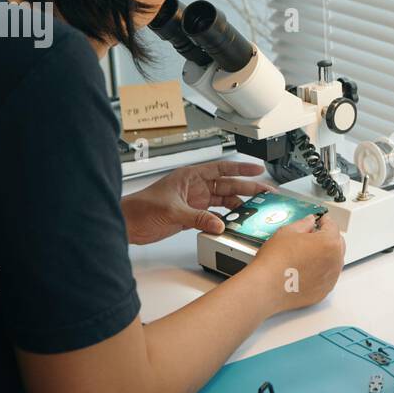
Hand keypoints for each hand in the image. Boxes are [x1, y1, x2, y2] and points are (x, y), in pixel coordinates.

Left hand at [121, 160, 271, 245]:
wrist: (128, 223)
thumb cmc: (141, 207)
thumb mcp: (173, 210)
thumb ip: (198, 218)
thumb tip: (219, 224)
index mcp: (190, 177)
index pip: (221, 169)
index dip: (241, 168)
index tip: (257, 169)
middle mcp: (195, 188)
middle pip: (227, 186)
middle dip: (246, 188)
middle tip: (265, 192)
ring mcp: (194, 203)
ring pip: (222, 202)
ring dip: (237, 206)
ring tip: (254, 210)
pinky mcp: (191, 217)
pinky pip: (214, 217)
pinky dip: (224, 220)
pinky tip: (233, 223)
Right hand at [249, 215, 343, 311]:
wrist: (266, 287)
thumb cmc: (275, 262)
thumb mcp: (287, 232)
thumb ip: (303, 224)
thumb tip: (309, 222)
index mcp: (329, 243)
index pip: (332, 226)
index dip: (324, 221)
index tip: (320, 220)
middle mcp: (334, 261)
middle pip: (337, 244)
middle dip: (327, 237)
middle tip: (313, 235)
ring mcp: (330, 278)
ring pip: (333, 261)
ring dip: (325, 255)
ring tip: (307, 253)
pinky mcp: (324, 291)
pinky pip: (327, 277)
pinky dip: (321, 271)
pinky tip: (306, 269)